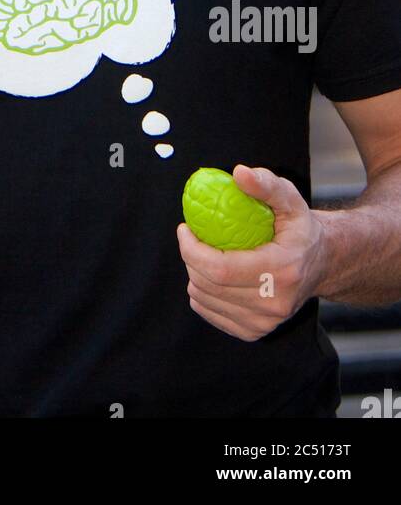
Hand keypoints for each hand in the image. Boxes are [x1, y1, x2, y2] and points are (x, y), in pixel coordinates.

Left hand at [176, 164, 325, 341]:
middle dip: (189, 257)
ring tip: (204, 253)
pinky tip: (212, 275)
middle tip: (191, 236)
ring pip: (204, 300)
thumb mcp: (290, 199)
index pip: (220, 269)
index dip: (191, 249)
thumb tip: (238, 173)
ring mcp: (264, 322)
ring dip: (194, 274)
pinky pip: (210, 312)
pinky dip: (202, 292)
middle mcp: (274, 303)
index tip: (184, 228)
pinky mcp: (255, 331)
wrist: (321, 264)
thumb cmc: (300, 227)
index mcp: (282, 272)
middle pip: (208, 285)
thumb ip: (266, 184)